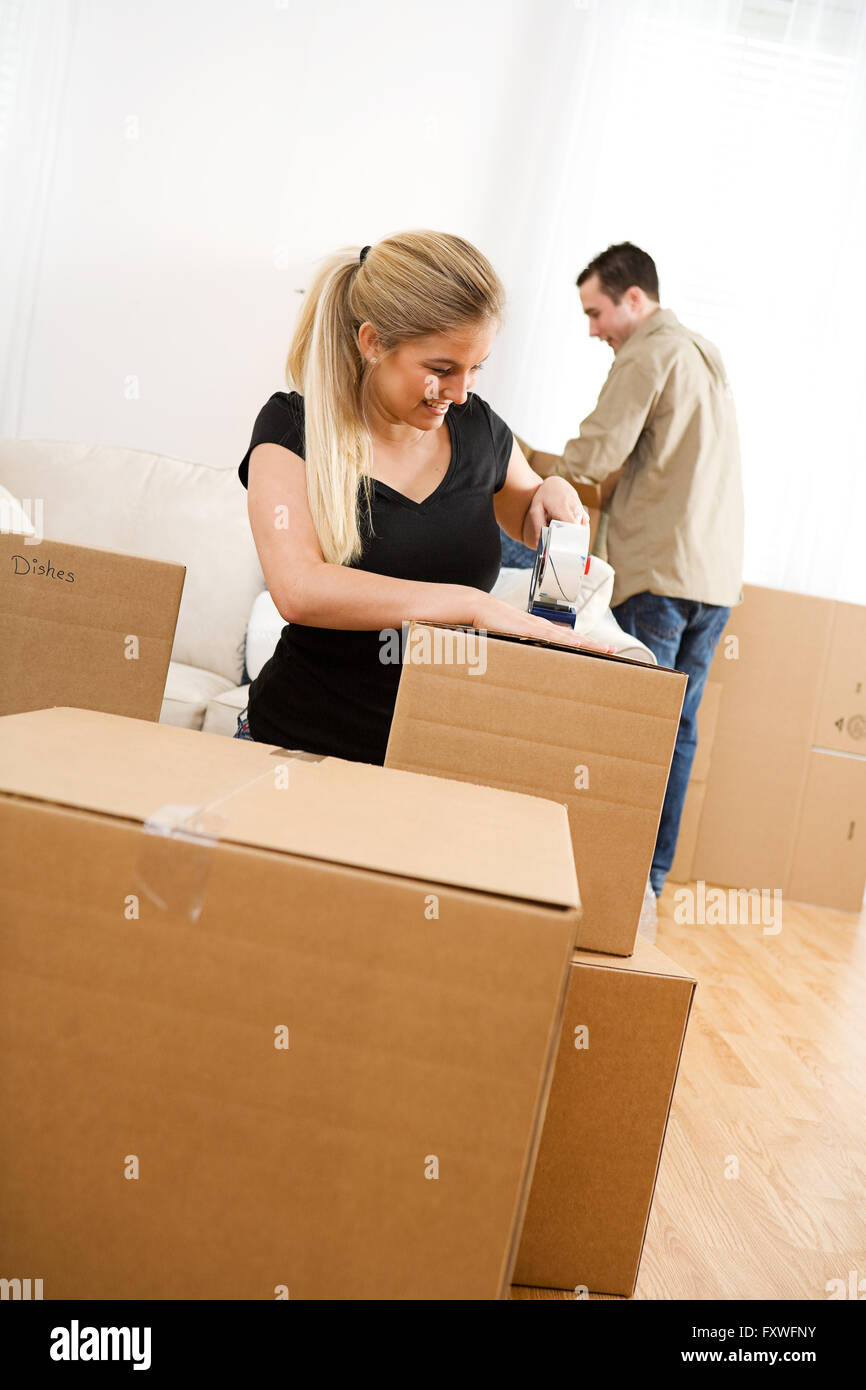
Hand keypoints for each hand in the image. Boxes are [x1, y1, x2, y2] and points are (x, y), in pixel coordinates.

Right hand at [468, 592, 612, 653]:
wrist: (480, 607)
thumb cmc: (494, 623)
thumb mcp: (511, 638)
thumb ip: (520, 646)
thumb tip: (526, 660)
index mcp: (541, 631)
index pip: (569, 638)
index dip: (586, 644)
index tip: (602, 650)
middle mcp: (544, 628)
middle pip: (575, 637)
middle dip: (594, 644)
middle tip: (613, 650)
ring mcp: (538, 627)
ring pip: (569, 637)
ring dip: (587, 644)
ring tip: (604, 650)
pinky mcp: (529, 629)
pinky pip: (552, 637)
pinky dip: (567, 641)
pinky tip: (578, 644)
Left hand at [522, 477, 588, 550]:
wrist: (555, 483)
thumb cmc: (544, 496)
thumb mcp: (536, 509)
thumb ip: (537, 524)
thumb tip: (538, 542)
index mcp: (562, 508)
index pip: (571, 527)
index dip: (568, 538)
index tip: (563, 547)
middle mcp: (574, 508)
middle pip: (577, 530)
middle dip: (570, 539)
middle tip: (562, 548)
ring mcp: (580, 509)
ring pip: (581, 528)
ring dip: (574, 534)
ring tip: (565, 537)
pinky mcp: (583, 510)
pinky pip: (584, 524)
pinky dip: (578, 530)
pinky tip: (570, 532)